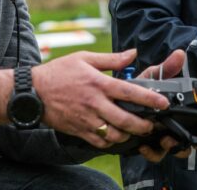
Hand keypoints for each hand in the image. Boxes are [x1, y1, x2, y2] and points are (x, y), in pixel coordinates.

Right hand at [32, 49, 170, 148]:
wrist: (33, 92)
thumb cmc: (59, 72)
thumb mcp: (84, 58)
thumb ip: (111, 59)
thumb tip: (133, 54)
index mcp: (98, 83)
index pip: (130, 92)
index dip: (150, 98)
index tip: (163, 103)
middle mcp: (94, 103)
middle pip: (126, 119)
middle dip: (144, 125)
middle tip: (152, 123)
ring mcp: (87, 119)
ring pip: (115, 134)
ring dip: (128, 134)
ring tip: (134, 129)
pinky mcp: (79, 130)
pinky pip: (101, 142)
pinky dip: (112, 141)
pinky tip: (116, 134)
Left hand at [134, 49, 192, 161]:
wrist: (114, 100)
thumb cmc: (137, 90)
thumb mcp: (151, 77)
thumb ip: (165, 68)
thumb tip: (179, 55)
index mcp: (176, 110)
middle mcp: (171, 125)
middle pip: (189, 139)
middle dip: (191, 141)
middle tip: (188, 138)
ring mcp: (160, 135)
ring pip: (173, 149)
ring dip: (172, 147)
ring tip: (165, 141)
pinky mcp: (147, 143)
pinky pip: (154, 154)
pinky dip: (151, 152)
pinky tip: (145, 146)